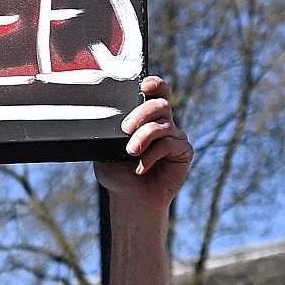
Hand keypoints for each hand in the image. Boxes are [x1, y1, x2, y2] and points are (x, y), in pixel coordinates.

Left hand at [94, 76, 190, 211]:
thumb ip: (107, 134)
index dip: (155, 84)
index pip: (157, 93)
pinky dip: (152, 154)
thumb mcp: (105, 150)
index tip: (145, 85)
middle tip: (125, 129)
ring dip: (144, 136)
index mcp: (147, 118)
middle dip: (141, 113)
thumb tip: (100, 121)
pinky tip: (141, 167)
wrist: (130, 200)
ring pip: (163, 124)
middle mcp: (164, 124)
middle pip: (161, 104)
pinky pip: (170, 144)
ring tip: (130, 152)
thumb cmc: (118, 174)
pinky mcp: (184, 152)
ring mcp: (175, 137)